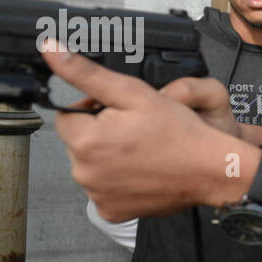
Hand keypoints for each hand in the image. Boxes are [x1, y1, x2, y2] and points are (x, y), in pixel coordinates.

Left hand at [44, 43, 250, 219]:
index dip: (93, 108)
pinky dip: (117, 181)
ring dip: (107, 156)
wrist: (210, 171)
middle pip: (78, 142)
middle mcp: (84, 172)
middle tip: (135, 129)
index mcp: (84, 140)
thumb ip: (87, 73)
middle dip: (99, 133)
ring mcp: (97, 195)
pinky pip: (104, 190)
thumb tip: (50, 50)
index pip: (68, 115)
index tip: (121, 111)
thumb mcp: (133, 92)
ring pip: (91, 166)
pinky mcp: (112, 211)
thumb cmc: (179, 133)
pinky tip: (140, 172)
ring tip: (141, 150)